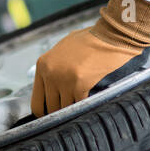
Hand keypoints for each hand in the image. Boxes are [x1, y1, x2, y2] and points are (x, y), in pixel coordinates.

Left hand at [31, 0, 149, 114]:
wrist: (112, 34)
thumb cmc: (92, 40)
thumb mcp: (64, 49)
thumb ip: (54, 67)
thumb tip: (52, 88)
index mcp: (43, 65)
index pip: (37, 102)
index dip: (47, 112)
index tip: (56, 116)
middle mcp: (50, 73)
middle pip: (51, 109)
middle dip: (62, 113)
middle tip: (73, 113)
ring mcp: (63, 79)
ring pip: (65, 110)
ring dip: (75, 110)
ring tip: (84, 107)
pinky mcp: (79, 84)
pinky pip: (80, 106)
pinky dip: (86, 107)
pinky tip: (92, 103)